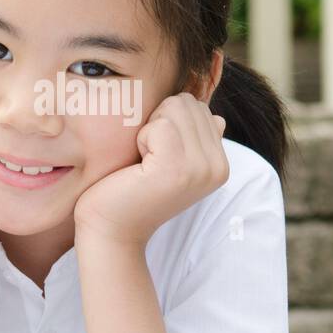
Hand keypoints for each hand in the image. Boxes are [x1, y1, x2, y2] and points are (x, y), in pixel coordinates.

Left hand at [73, 92, 228, 248]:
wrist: (112, 229)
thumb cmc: (133, 189)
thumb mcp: (172, 160)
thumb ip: (195, 138)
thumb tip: (218, 118)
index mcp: (220, 163)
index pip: (197, 106)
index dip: (167, 122)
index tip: (158, 157)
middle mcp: (217, 167)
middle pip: (186, 103)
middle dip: (159, 122)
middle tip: (149, 160)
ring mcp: (200, 169)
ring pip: (174, 108)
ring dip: (150, 130)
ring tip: (145, 163)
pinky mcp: (177, 169)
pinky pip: (160, 125)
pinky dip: (142, 139)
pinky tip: (139, 166)